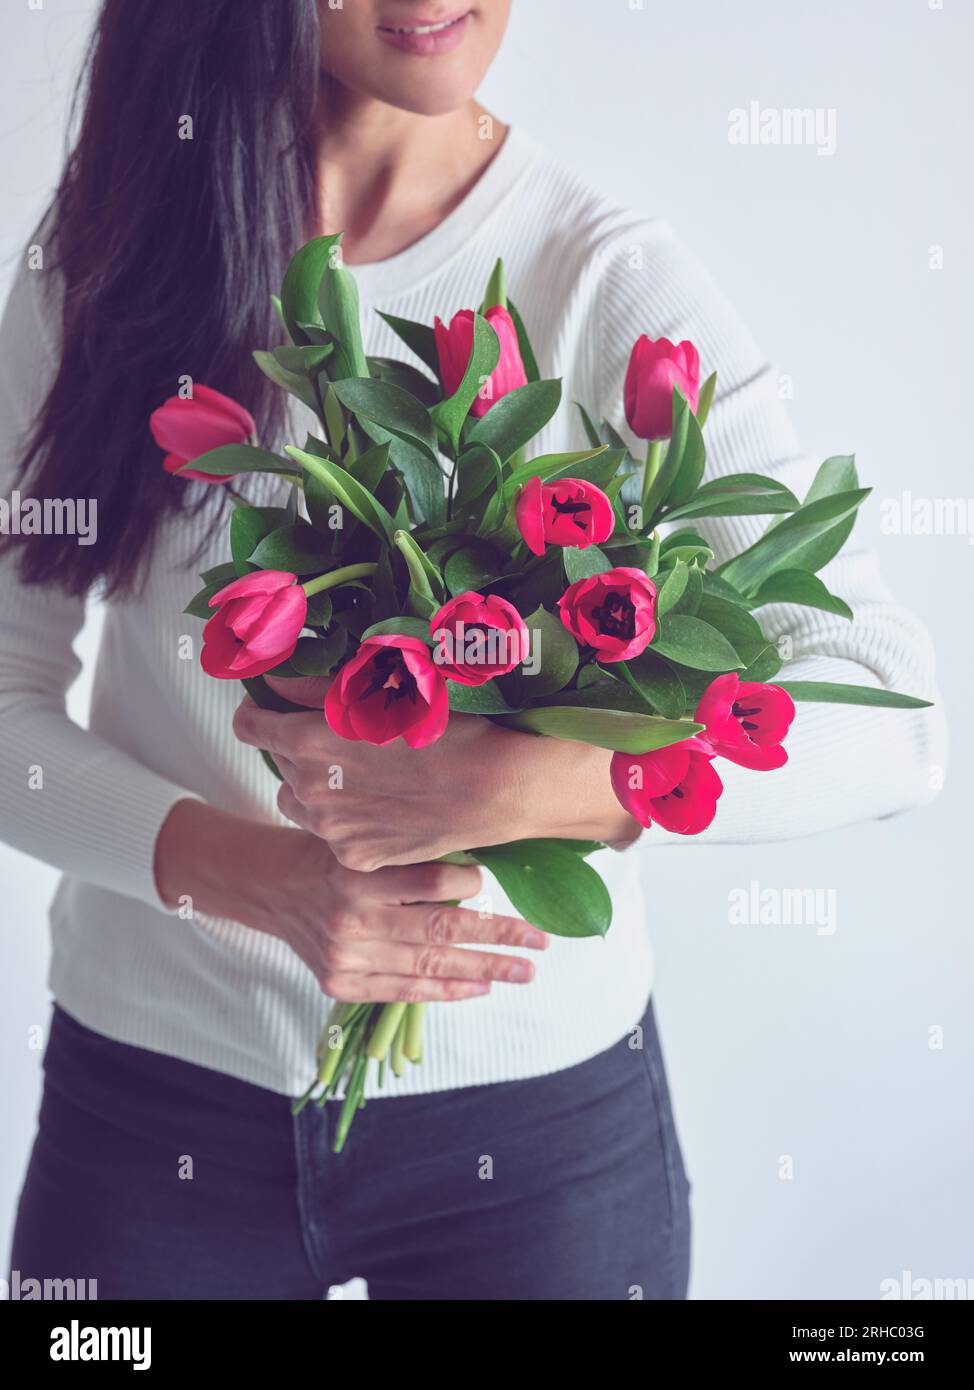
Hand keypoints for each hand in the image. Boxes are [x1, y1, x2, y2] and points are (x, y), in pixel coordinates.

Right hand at [154, 799, 547, 1002]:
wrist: (271, 886)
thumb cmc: (330, 853)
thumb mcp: (364, 837)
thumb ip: (410, 849)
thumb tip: (481, 855)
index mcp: (357, 872)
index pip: (428, 881)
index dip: (470, 884)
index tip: (499, 885)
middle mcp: (351, 918)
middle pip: (439, 928)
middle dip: (497, 935)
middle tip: (541, 941)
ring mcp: (346, 956)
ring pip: (429, 964)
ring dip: (485, 969)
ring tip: (525, 971)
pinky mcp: (341, 983)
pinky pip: (404, 991)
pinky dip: (446, 991)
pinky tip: (482, 987)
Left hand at [232, 676, 637, 869]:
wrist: (494, 785)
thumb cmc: (444, 727)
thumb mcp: (378, 689)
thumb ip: (312, 686)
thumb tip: (272, 679)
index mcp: (306, 740)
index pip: (248, 726)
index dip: (260, 712)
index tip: (277, 708)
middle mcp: (308, 789)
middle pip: (278, 764)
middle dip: (300, 750)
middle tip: (345, 740)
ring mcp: (330, 830)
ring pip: (301, 804)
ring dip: (318, 788)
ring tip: (364, 775)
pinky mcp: (355, 858)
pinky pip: (333, 836)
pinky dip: (349, 821)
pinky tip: (384, 804)